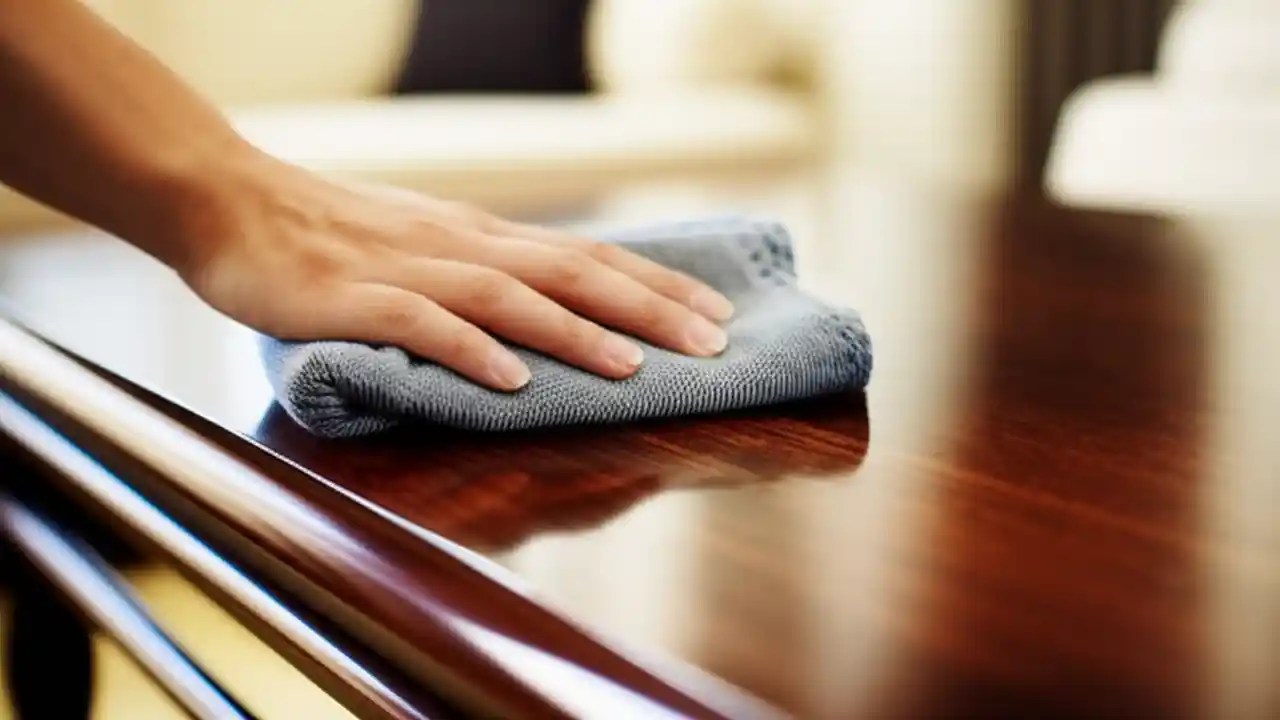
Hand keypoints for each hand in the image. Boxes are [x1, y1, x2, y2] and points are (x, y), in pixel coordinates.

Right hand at [165, 151, 734, 390]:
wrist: (230, 201)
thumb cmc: (331, 233)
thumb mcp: (424, 243)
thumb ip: (483, 273)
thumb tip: (554, 309)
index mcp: (479, 236)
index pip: (586, 256)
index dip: (655, 284)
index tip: (715, 313)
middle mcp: (458, 245)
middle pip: (569, 272)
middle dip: (645, 308)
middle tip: (711, 344)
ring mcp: (407, 268)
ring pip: (507, 296)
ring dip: (574, 331)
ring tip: (630, 368)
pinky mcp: (353, 298)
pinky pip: (420, 324)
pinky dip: (470, 350)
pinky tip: (511, 381)